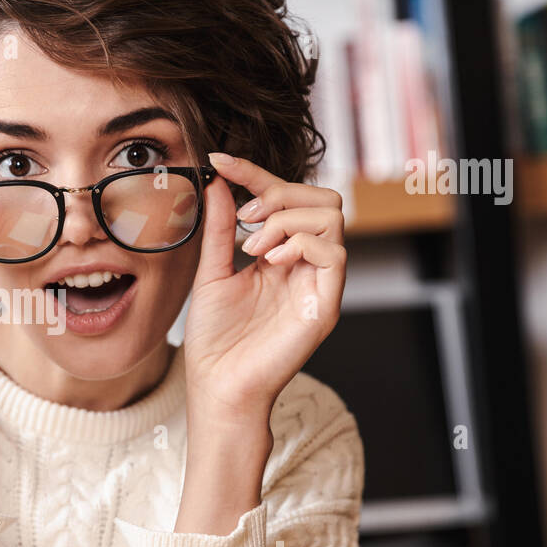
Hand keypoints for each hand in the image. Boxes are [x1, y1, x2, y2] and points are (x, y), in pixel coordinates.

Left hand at [182, 152, 346, 426]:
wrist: (217, 386)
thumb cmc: (215, 339)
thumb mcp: (212, 271)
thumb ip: (219, 228)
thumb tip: (218, 181)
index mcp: (281, 256)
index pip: (284, 200)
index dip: (254, 174)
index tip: (219, 161)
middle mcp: (306, 266)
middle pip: (322, 198)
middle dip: (280, 193)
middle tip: (245, 216)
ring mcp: (319, 284)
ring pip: (332, 216)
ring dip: (287, 219)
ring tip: (252, 246)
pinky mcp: (325, 305)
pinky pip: (333, 252)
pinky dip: (300, 243)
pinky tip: (270, 262)